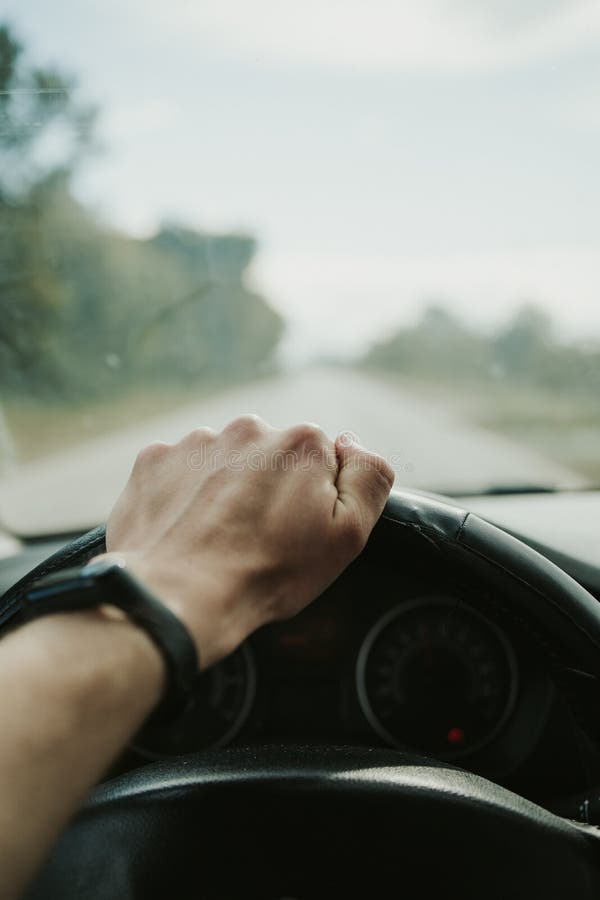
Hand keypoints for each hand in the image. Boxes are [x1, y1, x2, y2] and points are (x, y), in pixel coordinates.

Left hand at [104, 416, 393, 667]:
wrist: (179, 595)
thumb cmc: (267, 573)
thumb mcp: (348, 535)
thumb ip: (369, 477)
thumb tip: (353, 444)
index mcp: (302, 442)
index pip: (321, 461)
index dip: (313, 500)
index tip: (296, 531)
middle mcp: (249, 428)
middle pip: (272, 457)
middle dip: (269, 489)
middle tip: (259, 539)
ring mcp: (197, 441)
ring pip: (225, 463)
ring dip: (227, 490)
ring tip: (220, 538)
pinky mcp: (155, 460)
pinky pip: (181, 472)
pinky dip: (186, 495)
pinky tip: (190, 530)